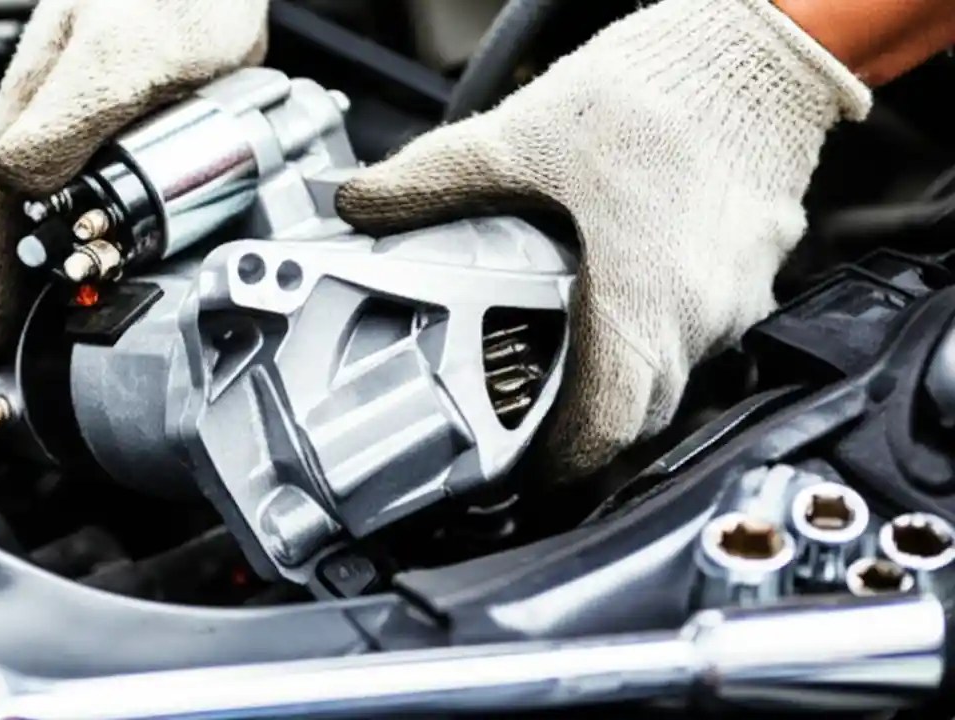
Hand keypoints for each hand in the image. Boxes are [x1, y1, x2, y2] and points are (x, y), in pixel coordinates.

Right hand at [0, 0, 267, 363]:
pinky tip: (79, 247)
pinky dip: (60, 229)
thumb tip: (12, 182)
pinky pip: (61, 184)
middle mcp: (38, 115)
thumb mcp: (125, 55)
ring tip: (30, 312)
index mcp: (32, 109)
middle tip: (1, 342)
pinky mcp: (102, 117)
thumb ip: (71, 117)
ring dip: (22, 262)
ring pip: (22, 201)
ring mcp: (66, 116)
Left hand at [337, 0, 871, 475]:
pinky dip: (655, 330)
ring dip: (618, 376)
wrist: (756, 46)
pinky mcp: (753, 268)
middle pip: (638, 412)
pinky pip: (702, 329)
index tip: (524, 470)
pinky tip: (616, 292)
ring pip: (673, 374)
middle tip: (528, 416)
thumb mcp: (522, 137)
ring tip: (563, 357)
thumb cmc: (661, 91)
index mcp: (643, 304)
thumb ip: (431, 180)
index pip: (605, 430)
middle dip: (581, 422)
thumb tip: (359, 202)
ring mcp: (738, 296)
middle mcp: (702, 317)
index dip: (559, 464)